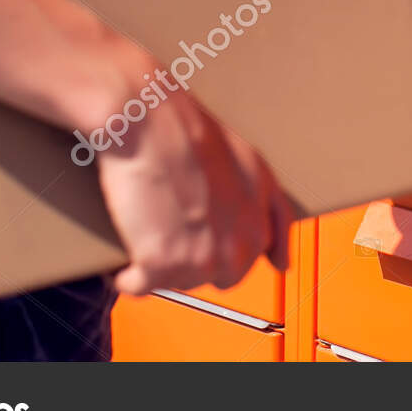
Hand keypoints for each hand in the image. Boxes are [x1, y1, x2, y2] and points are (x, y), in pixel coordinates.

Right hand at [95, 79, 296, 294]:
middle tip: (173, 227)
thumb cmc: (199, 137)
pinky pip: (140, 288)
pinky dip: (130, 278)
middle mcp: (236, 251)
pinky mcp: (160, 264)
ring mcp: (199, 260)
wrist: (152, 123)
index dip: (220, 247)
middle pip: (214, 279)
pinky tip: (128, 259)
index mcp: (258, 230)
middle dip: (195, 260)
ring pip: (178, 282)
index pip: (244, 263)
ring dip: (163, 266)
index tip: (201, 238)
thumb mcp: (256, 170)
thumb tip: (283, 264)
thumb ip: (276, 215)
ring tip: (152, 228)